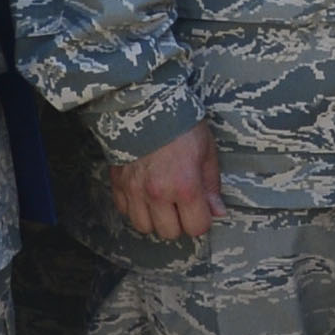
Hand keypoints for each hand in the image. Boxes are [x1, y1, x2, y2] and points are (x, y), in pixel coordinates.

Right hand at [111, 122, 224, 242]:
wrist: (145, 102)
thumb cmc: (181, 124)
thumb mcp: (207, 151)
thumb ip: (211, 185)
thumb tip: (218, 212)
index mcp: (184, 185)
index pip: (196, 227)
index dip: (202, 220)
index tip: (201, 208)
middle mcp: (157, 193)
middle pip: (169, 232)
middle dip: (179, 222)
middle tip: (181, 204)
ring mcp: (134, 190)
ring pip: (144, 227)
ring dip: (155, 218)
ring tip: (161, 201)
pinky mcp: (117, 183)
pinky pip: (125, 211)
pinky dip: (135, 207)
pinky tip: (144, 192)